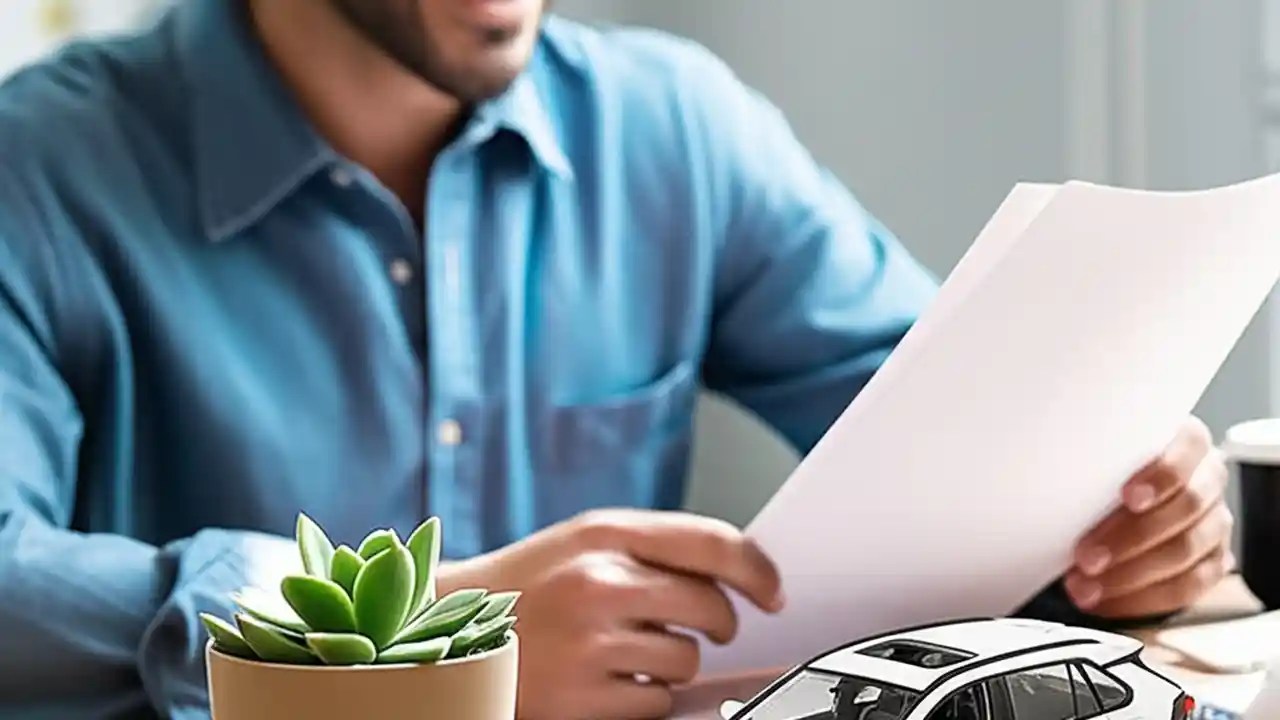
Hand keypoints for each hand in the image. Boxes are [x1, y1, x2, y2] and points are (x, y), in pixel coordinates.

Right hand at [440, 509, 784, 719]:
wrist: (444, 633)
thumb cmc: (525, 588)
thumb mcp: (581, 544)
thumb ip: (649, 549)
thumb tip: (735, 574)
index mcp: (602, 535)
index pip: (711, 542)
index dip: (756, 570)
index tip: (773, 592)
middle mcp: (597, 583)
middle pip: (710, 608)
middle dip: (718, 623)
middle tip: (706, 628)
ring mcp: (589, 644)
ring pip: (686, 661)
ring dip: (671, 662)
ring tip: (623, 650)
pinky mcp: (581, 700)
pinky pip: (655, 702)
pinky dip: (642, 697)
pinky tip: (603, 679)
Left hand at [1066, 416, 1234, 617]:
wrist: (1110, 500)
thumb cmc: (1099, 472)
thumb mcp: (1093, 456)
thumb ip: (1088, 459)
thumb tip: (1040, 470)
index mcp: (1184, 442)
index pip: (1188, 449)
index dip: (1161, 475)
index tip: (1127, 496)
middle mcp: (1206, 480)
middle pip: (1186, 507)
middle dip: (1131, 537)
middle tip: (1086, 557)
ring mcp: (1213, 522)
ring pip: (1186, 551)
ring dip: (1130, 575)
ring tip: (1084, 585)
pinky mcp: (1210, 562)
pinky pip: (1187, 587)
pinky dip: (1141, 599)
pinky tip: (1105, 601)